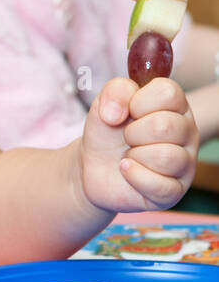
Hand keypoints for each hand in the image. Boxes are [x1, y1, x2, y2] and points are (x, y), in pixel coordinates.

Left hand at [78, 76, 197, 212]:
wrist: (94, 167)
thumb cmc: (108, 133)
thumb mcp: (105, 103)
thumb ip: (116, 91)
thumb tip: (118, 113)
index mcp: (176, 105)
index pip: (168, 93)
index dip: (138, 102)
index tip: (128, 112)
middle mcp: (187, 132)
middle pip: (166, 126)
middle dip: (133, 132)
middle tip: (127, 137)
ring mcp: (185, 162)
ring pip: (165, 157)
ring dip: (135, 156)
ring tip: (130, 155)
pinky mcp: (175, 190)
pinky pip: (160, 185)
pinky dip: (134, 176)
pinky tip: (127, 170)